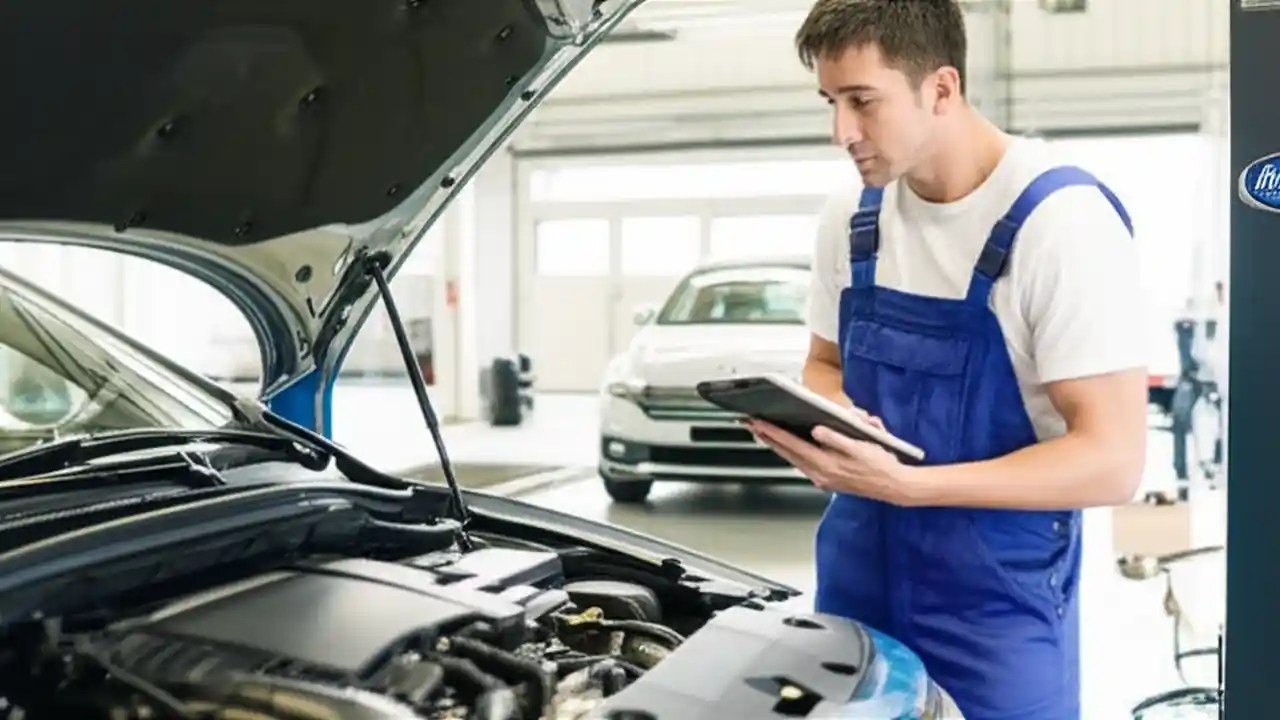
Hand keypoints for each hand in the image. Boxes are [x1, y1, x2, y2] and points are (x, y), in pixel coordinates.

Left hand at [745, 419, 923, 505]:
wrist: (893, 486)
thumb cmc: (880, 464)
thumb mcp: (861, 447)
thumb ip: (837, 439)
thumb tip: (817, 430)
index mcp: (826, 465)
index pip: (792, 444)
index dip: (773, 432)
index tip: (758, 422)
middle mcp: (820, 474)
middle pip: (787, 453)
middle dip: (768, 438)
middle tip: (751, 424)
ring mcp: (822, 479)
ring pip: (793, 459)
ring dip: (777, 445)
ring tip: (762, 433)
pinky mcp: (827, 480)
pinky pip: (802, 464)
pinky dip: (791, 453)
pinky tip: (787, 446)